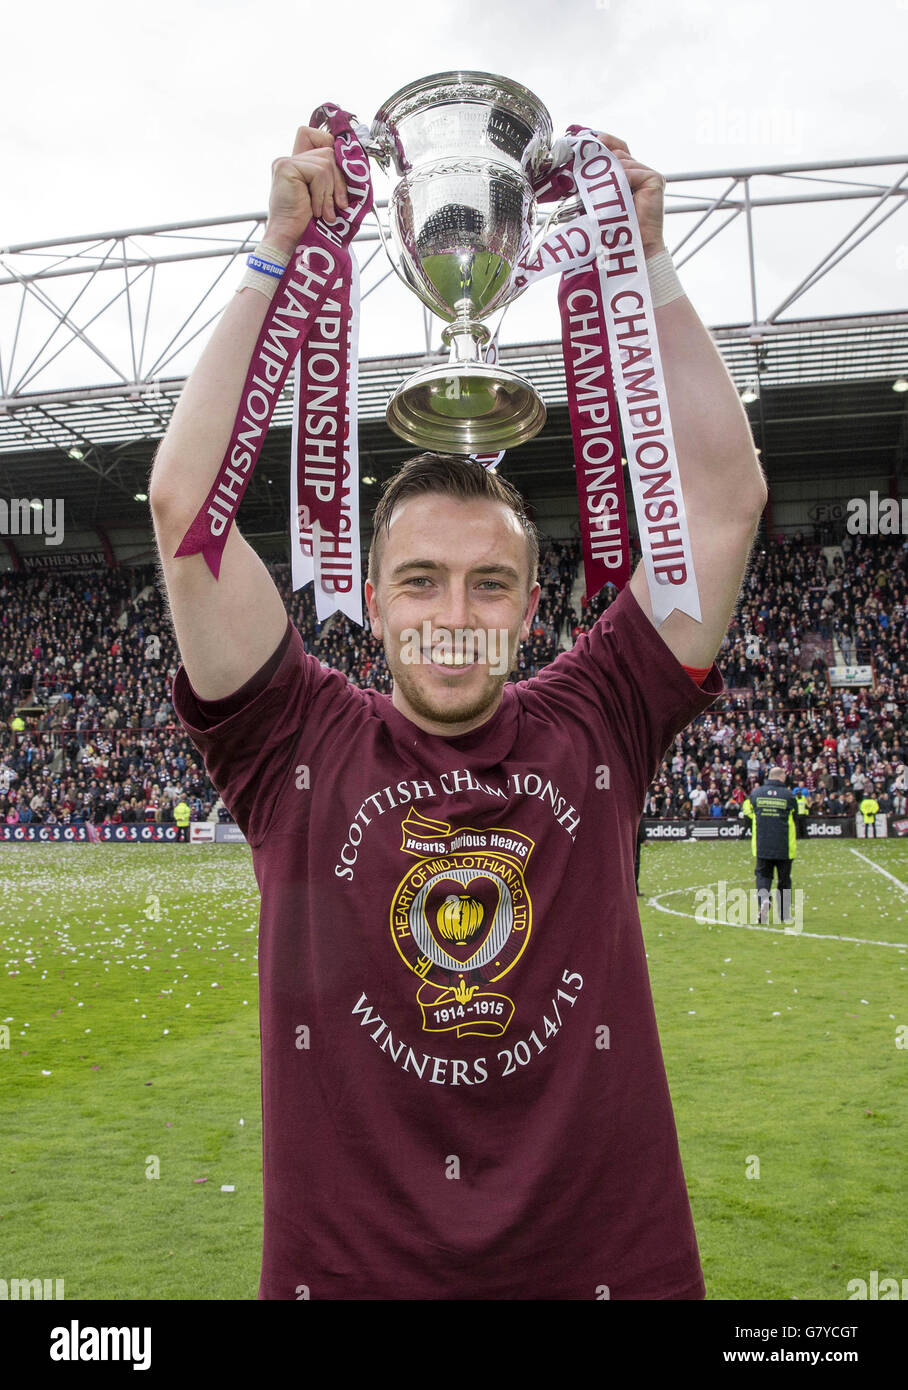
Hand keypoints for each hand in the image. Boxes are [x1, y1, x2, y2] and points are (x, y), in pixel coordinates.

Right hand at [262, 125, 349, 255]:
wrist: (290, 239)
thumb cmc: (307, 223)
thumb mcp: (325, 195)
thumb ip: (332, 176)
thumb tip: (355, 163)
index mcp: (298, 164)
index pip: (320, 138)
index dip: (334, 150)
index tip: (343, 175)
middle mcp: (290, 159)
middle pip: (328, 152)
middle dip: (338, 180)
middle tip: (337, 205)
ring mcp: (286, 161)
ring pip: (326, 162)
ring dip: (330, 191)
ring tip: (324, 211)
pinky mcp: (287, 167)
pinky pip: (319, 172)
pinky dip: (322, 193)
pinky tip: (315, 209)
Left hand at [594, 132, 665, 256]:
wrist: (627, 248)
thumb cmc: (611, 229)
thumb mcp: (598, 198)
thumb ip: (593, 180)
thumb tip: (576, 164)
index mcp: (627, 174)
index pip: (616, 149)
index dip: (602, 142)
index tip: (586, 138)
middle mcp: (639, 171)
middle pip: (618, 152)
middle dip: (601, 157)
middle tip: (583, 160)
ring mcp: (648, 174)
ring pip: (622, 161)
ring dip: (609, 176)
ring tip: (602, 193)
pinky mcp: (655, 179)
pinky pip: (632, 171)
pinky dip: (621, 181)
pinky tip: (617, 196)